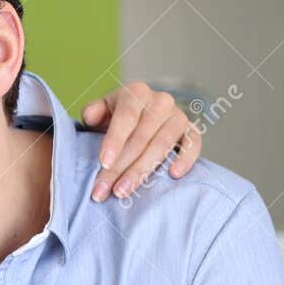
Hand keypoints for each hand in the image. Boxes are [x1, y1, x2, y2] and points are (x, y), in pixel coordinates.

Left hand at [80, 81, 202, 201]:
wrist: (141, 117)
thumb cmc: (115, 117)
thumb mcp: (101, 111)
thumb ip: (93, 112)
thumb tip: (90, 116)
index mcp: (136, 93)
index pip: (126, 117)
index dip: (114, 141)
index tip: (103, 164)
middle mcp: (160, 102)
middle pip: (141, 137)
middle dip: (121, 167)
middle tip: (106, 190)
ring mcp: (178, 116)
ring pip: (162, 145)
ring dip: (143, 171)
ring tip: (124, 191)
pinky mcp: (191, 131)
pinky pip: (193, 145)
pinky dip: (186, 159)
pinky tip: (174, 175)